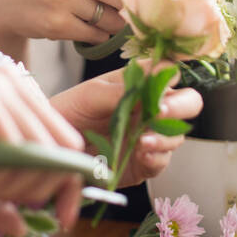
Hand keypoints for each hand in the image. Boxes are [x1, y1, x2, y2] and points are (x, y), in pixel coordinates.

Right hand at [0, 65, 84, 236]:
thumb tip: (21, 229)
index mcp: (18, 96)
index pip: (70, 144)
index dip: (71, 185)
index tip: (62, 219)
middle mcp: (15, 83)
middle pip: (63, 152)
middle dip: (37, 190)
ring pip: (38, 153)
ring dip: (9, 186)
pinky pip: (10, 147)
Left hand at [49, 64, 201, 187]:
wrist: (50, 148)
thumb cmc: (66, 113)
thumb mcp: (89, 95)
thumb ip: (121, 90)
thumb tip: (152, 81)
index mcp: (138, 85)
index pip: (169, 72)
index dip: (172, 75)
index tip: (164, 82)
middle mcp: (149, 109)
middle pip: (187, 103)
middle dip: (181, 106)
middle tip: (161, 111)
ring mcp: (148, 136)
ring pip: (177, 134)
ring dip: (165, 135)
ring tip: (142, 139)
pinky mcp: (142, 164)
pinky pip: (162, 161)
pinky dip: (157, 156)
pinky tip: (142, 152)